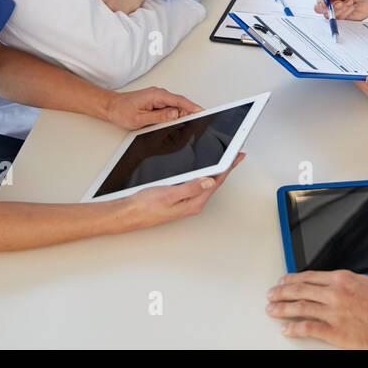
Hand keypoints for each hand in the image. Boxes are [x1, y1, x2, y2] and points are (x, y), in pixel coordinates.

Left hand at [105, 87, 201, 129]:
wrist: (110, 106)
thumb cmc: (121, 111)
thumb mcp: (140, 118)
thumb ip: (159, 116)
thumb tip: (175, 114)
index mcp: (156, 96)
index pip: (179, 100)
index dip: (192, 106)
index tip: (201, 111)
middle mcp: (158, 94)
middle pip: (179, 103)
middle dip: (188, 112)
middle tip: (193, 124)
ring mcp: (157, 97)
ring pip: (175, 105)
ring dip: (180, 114)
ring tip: (182, 124)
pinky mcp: (156, 101)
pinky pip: (169, 106)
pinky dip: (174, 113)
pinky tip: (174, 120)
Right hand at [116, 154, 243, 230]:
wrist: (129, 213)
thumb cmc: (145, 206)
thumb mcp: (170, 194)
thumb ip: (190, 187)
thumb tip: (209, 180)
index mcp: (193, 203)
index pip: (216, 182)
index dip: (228, 167)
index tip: (237, 156)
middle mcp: (191, 203)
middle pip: (214, 182)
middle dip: (225, 168)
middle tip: (235, 155)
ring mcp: (185, 201)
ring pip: (205, 183)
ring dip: (215, 170)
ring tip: (225, 160)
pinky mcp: (178, 198)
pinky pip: (195, 184)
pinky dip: (202, 174)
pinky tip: (203, 170)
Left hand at [266, 270, 367, 348]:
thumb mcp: (365, 283)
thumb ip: (345, 282)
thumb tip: (331, 283)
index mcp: (342, 279)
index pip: (309, 277)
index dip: (292, 279)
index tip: (283, 281)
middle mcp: (335, 293)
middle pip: (300, 290)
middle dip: (282, 292)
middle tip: (272, 294)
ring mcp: (333, 312)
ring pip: (300, 307)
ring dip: (282, 308)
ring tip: (272, 309)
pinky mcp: (335, 331)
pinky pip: (308, 328)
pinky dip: (294, 328)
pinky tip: (285, 329)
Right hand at [313, 0, 367, 20]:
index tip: (324, 3)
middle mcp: (329, 0)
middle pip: (319, 7)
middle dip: (329, 7)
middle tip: (339, 4)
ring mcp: (333, 9)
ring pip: (329, 14)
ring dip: (341, 9)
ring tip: (351, 1)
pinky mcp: (339, 17)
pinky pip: (338, 18)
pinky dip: (346, 12)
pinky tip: (352, 7)